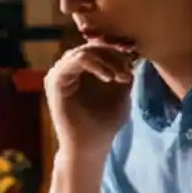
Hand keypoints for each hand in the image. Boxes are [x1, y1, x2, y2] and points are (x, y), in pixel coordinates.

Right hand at [45, 44, 136, 158]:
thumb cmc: (104, 123)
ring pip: (85, 50)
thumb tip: (134, 51)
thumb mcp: (120, 91)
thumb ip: (123, 70)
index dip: (117, 50)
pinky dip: (97, 65)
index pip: (97, 47)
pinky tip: (111, 78)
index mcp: (78, 70)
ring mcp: (58, 74)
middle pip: (91, 46)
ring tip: (122, 77)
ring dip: (108, 60)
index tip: (135, 60)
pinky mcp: (56, 81)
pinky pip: (78, 60)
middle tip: (130, 69)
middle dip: (114, 55)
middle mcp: (65, 69)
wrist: (90, 146)